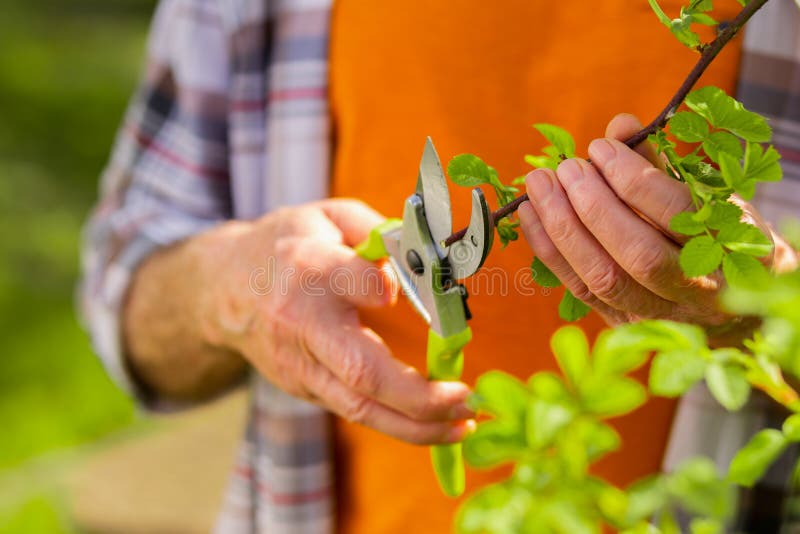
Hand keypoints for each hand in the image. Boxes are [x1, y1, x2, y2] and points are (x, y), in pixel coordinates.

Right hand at [201, 198, 473, 443]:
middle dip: (418, 395)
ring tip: (463, 424)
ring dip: (416, 426)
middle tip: (465, 397)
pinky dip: (399, 422)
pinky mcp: (302, 387)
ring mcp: (300, 363)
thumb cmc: (288, 245)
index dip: (377, 287)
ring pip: (359, 407)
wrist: (224, 289)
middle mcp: (303, 322)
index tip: (406, 291)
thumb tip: (430, 263)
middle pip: (360, 370)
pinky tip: (436, 423)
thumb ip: (381, 233)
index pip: (347, 280)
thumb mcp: (329, 216)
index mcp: (310, 266)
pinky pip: (355, 410)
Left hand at [518, 114, 796, 343]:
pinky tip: (530, 215)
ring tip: (540, 185)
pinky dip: (549, 250)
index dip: (633, 180)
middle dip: (593, 206)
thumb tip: (619, 125)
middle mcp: (696, 290)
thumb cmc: (719, 236)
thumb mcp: (707, 196)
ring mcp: (658, 314)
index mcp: (731, 248)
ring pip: (603, 278)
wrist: (737, 308)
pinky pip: (579, 289)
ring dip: (563, 227)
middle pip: (637, 254)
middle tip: (567, 168)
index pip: (676, 214)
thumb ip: (661, 164)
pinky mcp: (623, 325)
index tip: (601, 148)